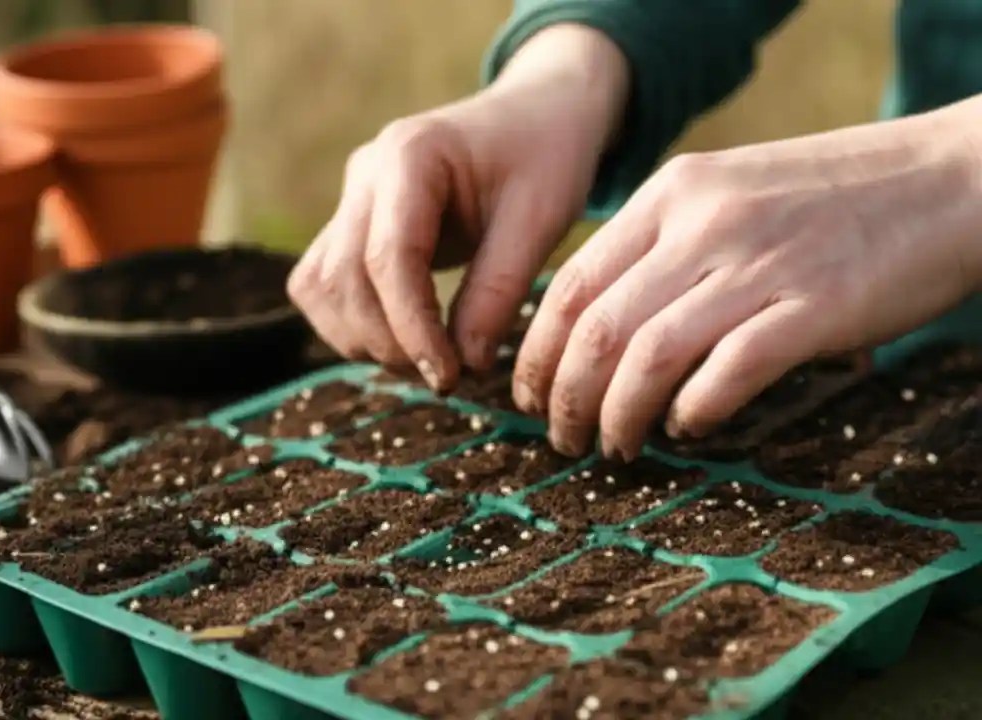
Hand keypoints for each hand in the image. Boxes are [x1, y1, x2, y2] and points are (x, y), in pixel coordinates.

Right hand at [288, 25, 628, 389]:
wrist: (535, 114)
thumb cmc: (545, 156)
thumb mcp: (540, 219)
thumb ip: (499, 290)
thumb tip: (464, 365)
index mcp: (410, 154)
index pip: (388, 258)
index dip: (412, 327)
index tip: (448, 374)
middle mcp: (364, 173)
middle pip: (343, 278)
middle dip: (388, 341)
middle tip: (444, 376)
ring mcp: (350, 197)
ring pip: (319, 287)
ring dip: (362, 338)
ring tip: (426, 361)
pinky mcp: (349, 223)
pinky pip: (323, 285)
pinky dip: (351, 324)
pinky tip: (403, 340)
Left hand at [514, 96, 981, 459]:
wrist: (951, 177)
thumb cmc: (834, 196)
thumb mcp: (730, 190)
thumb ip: (665, 244)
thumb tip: (601, 328)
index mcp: (673, 193)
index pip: (571, 283)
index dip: (538, 352)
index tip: (530, 396)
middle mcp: (704, 223)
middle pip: (597, 328)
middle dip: (566, 397)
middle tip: (562, 439)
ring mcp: (759, 264)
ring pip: (648, 356)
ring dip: (618, 416)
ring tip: (615, 448)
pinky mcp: (814, 307)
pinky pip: (727, 372)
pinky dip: (693, 411)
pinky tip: (687, 428)